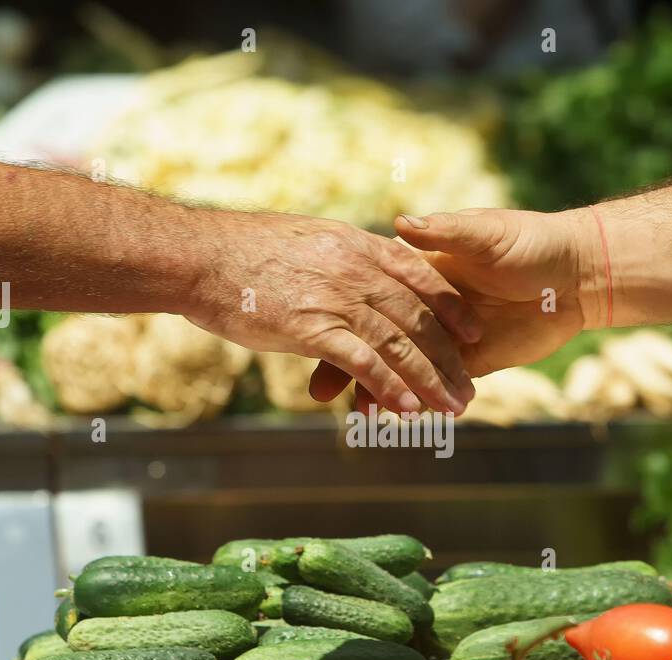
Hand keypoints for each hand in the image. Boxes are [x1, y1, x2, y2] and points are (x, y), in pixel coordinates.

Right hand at [191, 211, 479, 413]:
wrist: (198, 254)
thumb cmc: (240, 251)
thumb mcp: (301, 238)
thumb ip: (334, 257)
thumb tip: (349, 271)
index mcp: (355, 245)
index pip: (418, 274)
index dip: (450, 305)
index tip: (472, 331)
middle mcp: (354, 269)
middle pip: (417, 316)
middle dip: (449, 357)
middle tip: (468, 389)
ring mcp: (335, 297)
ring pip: (398, 342)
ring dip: (429, 379)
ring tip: (451, 408)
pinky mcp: (312, 326)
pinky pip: (362, 360)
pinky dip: (388, 385)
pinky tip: (406, 408)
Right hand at [308, 208, 599, 404]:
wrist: (578, 275)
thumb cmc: (531, 241)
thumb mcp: (485, 233)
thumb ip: (446, 233)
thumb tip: (402, 222)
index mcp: (423, 270)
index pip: (374, 294)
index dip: (344, 312)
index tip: (314, 331)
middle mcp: (427, 306)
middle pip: (378, 338)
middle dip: (349, 364)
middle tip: (321, 391)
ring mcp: (447, 338)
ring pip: (402, 368)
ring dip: (378, 391)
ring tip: (357, 415)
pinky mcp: (471, 363)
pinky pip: (435, 386)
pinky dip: (415, 401)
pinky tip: (392, 417)